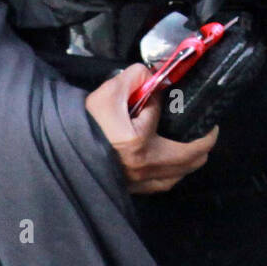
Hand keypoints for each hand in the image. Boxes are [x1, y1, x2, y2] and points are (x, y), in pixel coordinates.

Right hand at [84, 61, 218, 193]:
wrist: (61, 154)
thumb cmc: (82, 125)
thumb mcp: (106, 94)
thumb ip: (133, 79)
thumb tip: (149, 75)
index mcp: (140, 143)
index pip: (163, 114)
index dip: (164, 99)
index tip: (162, 92)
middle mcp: (146, 167)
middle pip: (192, 156)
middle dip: (204, 140)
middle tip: (206, 126)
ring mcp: (140, 182)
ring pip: (180, 174)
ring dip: (191, 159)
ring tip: (192, 144)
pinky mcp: (132, 190)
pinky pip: (163, 184)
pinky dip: (174, 172)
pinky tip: (170, 163)